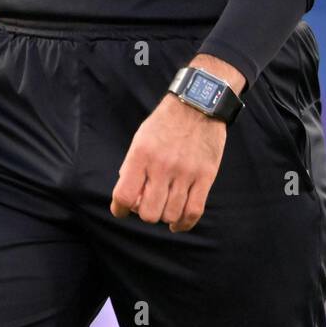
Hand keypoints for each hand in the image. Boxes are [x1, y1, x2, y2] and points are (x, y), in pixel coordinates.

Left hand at [110, 93, 226, 231]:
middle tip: (148, 203)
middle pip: (149, 213)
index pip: (125, 195)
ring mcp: (186, 172)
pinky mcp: (205, 176)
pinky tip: (177, 223)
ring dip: (165, 216)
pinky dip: (184, 223)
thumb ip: (132, 166)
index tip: (122, 210)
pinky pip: (194, 211)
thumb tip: (128, 197)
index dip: (120, 209)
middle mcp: (163, 165)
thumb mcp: (141, 137)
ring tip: (164, 207)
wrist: (198, 103)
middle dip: (145, 213)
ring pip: (171, 215)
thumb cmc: (165, 122)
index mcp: (142, 154)